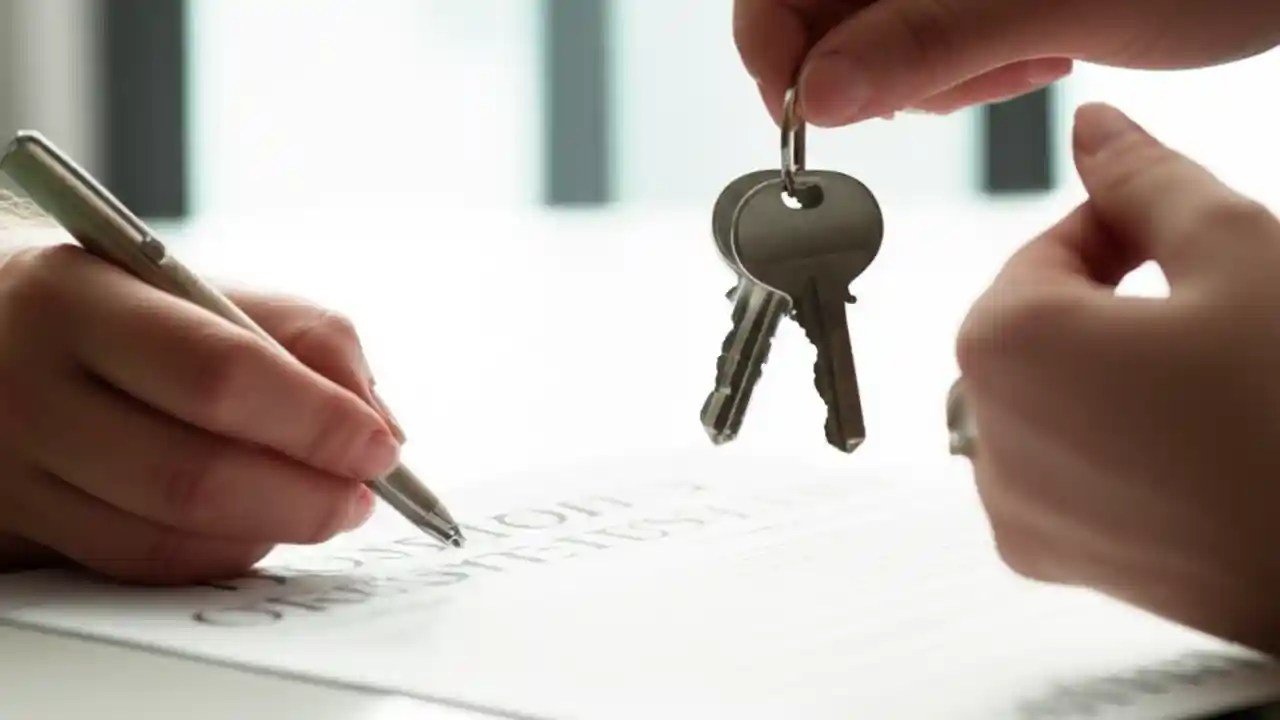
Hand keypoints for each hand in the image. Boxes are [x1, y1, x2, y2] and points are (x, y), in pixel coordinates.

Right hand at [0, 245, 404, 584]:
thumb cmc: (118, 307)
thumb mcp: (199, 286)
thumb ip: (305, 337)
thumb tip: (380, 426)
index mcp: (77, 299)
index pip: (219, 373)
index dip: (314, 421)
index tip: (379, 446)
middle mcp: (26, 387)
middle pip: (191, 474)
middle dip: (304, 495)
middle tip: (363, 495)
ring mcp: (10, 470)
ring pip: (164, 534)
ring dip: (271, 529)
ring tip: (325, 506)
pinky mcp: (14, 527)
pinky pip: (136, 563)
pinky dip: (219, 552)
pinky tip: (257, 526)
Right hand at [734, 0, 1279, 124]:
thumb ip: (923, 42)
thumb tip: (818, 94)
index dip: (773, 46)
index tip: (805, 111)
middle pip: (818, 14)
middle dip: (872, 68)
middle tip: (954, 81)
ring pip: (871, 36)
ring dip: (933, 74)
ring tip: (1022, 56)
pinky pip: (925, 41)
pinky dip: (967, 67)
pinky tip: (1033, 51)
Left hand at [956, 102, 1279, 653]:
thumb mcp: (1234, 250)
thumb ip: (1147, 179)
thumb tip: (1096, 131)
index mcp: (1002, 341)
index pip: (1048, 249)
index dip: (1121, 228)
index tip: (1180, 234)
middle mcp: (981, 427)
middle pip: (1039, 325)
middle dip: (1112, 301)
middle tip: (1207, 309)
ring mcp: (1011, 502)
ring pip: (1048, 395)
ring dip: (1109, 369)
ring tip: (1202, 380)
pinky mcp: (1050, 558)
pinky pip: (1059, 467)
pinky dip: (1105, 439)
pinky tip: (1184, 446)